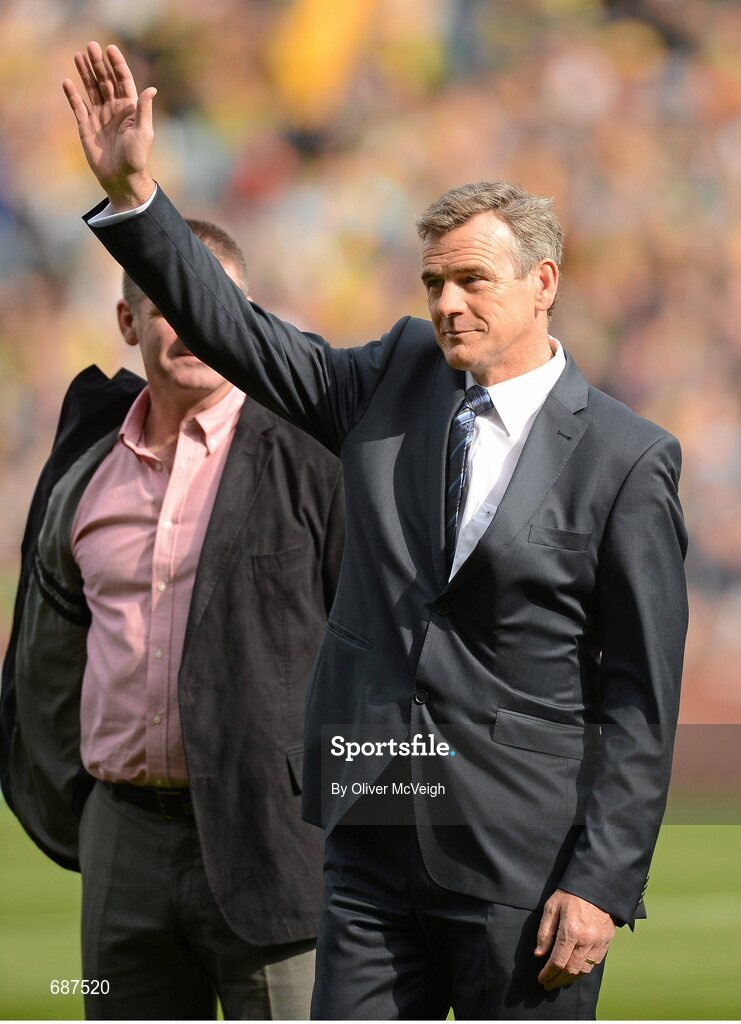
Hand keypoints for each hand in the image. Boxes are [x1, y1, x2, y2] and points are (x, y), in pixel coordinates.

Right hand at [63, 41, 156, 209]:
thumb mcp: (144, 133)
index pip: (123, 80)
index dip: (117, 64)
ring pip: (91, 89)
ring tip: (79, 55)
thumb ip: (144, 110)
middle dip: (99, 63)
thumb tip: (151, 89)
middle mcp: (114, 109)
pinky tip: (67, 82)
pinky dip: (72, 95)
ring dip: (85, 73)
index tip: (110, 49)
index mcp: (129, 108)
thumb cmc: (136, 158)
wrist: (122, 178)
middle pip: (105, 80)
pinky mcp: (86, 126)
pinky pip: (78, 107)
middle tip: (91, 46)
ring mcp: (100, 116)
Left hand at [534, 889, 614, 990]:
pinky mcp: (607, 942)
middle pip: (571, 970)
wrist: (596, 886)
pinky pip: (595, 964)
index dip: (548, 973)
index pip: (557, 961)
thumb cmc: (570, 895)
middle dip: (558, 980)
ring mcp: (598, 942)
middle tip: (549, 984)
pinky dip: (584, 970)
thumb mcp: (551, 907)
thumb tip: (539, 954)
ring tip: (560, 980)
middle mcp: (586, 939)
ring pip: (584, 970)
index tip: (541, 978)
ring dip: (570, 979)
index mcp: (571, 930)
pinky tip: (575, 970)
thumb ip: (544, 932)